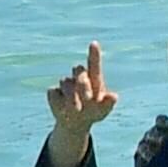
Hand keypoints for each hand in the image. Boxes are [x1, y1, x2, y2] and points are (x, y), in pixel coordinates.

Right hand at [44, 42, 118, 166]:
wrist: (75, 123)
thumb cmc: (93, 113)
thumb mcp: (102, 111)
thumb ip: (108, 104)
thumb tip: (114, 96)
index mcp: (94, 79)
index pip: (94, 63)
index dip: (94, 53)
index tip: (94, 43)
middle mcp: (79, 77)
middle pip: (79, 71)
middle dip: (83, 83)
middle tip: (89, 99)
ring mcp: (65, 83)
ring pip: (66, 83)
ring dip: (72, 98)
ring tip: (78, 110)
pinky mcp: (53, 91)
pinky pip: (54, 94)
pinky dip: (59, 103)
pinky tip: (64, 110)